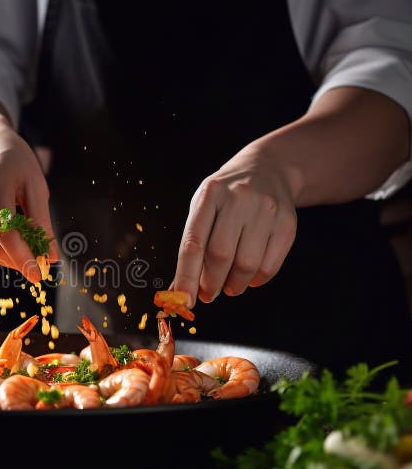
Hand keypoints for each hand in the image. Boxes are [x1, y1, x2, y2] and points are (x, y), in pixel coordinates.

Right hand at [0, 122, 58, 282]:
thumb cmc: (14, 161)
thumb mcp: (35, 183)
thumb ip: (42, 221)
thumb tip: (50, 257)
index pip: (4, 229)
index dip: (21, 255)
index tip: (38, 274)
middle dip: (21, 259)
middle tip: (42, 263)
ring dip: (12, 256)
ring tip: (29, 245)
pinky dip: (0, 248)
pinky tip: (12, 237)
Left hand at [172, 144, 297, 306]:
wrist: (269, 169)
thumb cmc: (227, 197)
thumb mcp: (203, 208)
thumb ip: (192, 245)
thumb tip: (179, 288)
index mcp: (210, 195)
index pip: (193, 242)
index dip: (186, 275)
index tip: (183, 299)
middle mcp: (238, 198)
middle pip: (220, 255)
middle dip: (211, 283)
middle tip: (208, 294)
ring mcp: (266, 209)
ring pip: (247, 264)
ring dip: (234, 285)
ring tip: (229, 286)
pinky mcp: (287, 222)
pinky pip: (270, 265)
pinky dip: (256, 280)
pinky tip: (249, 276)